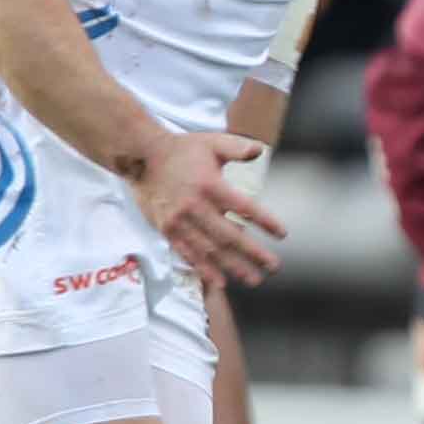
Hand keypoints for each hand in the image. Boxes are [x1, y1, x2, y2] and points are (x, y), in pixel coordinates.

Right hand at [131, 131, 283, 285]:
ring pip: (209, 249)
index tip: (282, 234)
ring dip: (232, 266)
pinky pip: (187, 253)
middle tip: (273, 266)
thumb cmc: (181, 149)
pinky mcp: (166, 229)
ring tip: (252, 278)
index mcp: (210, 185)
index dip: (264, 222)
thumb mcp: (212, 142)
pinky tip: (219, 281)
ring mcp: (179, 221)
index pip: (244, 208)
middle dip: (253, 253)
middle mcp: (195, 206)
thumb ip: (238, 147)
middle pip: (229, 235)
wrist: (141, 157)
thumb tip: (260, 150)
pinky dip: (203, 269)